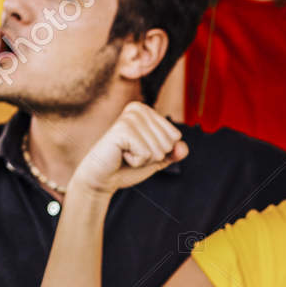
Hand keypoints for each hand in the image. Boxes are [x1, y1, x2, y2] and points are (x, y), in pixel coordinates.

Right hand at [73, 101, 187, 196]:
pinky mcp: (123, 129)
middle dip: (153, 156)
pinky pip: (147, 154)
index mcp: (147, 111)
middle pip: (168, 142)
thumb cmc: (128, 165)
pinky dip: (136, 162)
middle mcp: (138, 109)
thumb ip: (174, 152)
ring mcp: (130, 118)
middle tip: (132, 154)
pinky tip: (122, 155)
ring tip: (126, 155)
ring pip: (159, 149)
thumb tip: (182, 147)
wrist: (103, 177)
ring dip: (144, 160)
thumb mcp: (157, 158)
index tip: (140, 150)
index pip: (175, 136)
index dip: (161, 152)